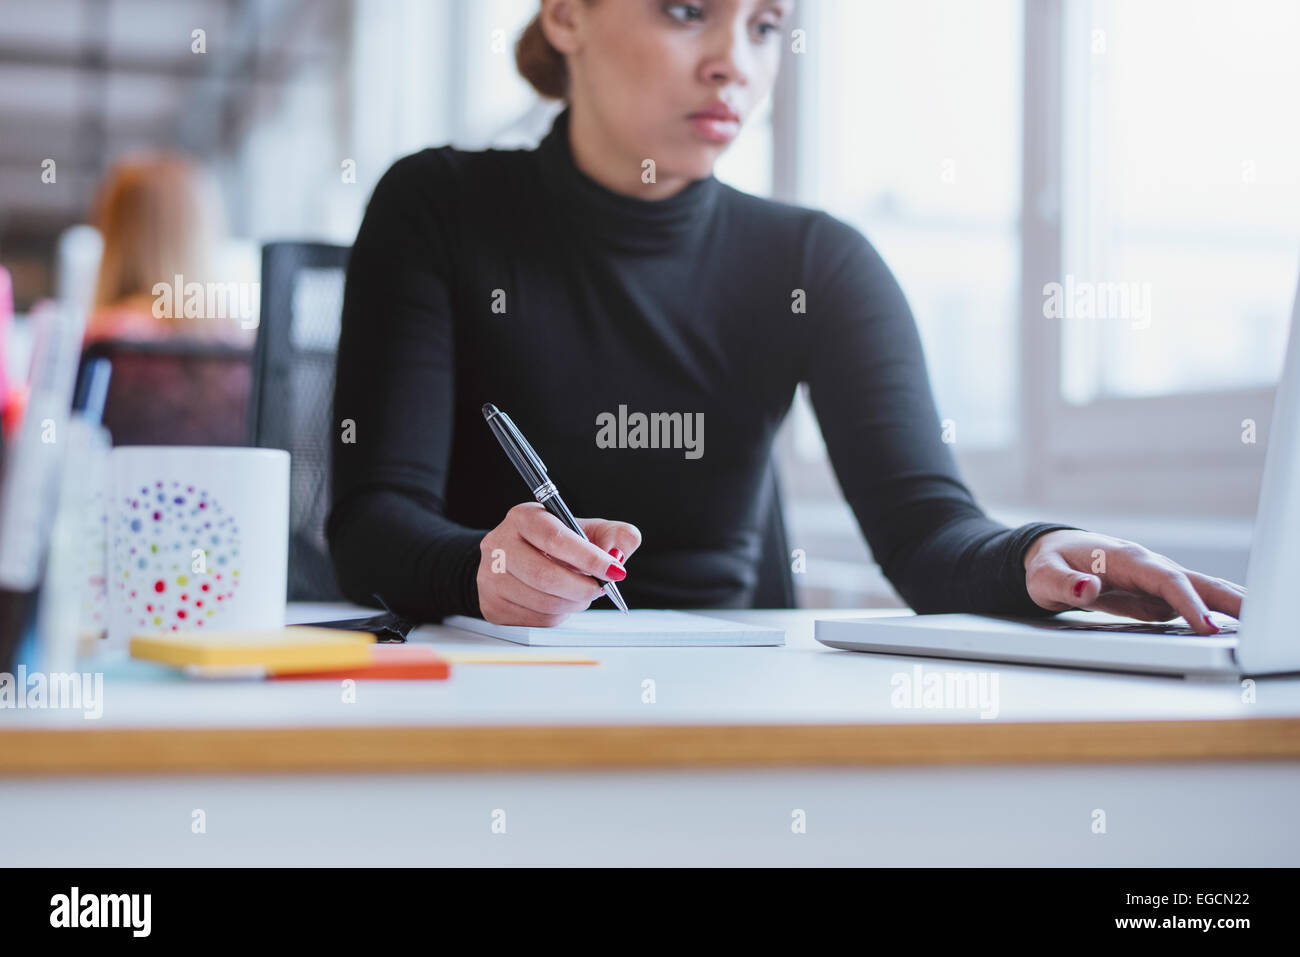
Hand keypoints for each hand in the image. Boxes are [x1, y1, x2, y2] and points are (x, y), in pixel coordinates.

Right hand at [476, 502, 641, 625]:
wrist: (519, 559)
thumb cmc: (559, 544)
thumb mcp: (591, 530)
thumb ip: (616, 536)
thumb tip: (617, 556)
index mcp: (524, 517)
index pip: (556, 539)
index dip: (589, 558)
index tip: (615, 571)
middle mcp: (499, 544)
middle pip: (545, 576)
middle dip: (582, 588)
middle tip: (599, 589)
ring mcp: (490, 576)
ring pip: (542, 602)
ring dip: (572, 603)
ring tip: (580, 593)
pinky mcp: (492, 605)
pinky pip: (536, 620)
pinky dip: (558, 616)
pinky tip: (560, 602)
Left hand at [1023, 529, 1244, 635]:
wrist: (1049, 553)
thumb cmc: (1047, 564)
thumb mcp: (1043, 576)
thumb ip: (1065, 584)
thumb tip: (1089, 588)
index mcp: (1124, 558)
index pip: (1165, 579)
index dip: (1187, 602)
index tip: (1206, 626)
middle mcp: (1148, 565)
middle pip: (1197, 581)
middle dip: (1229, 601)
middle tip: (1261, 624)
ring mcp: (1156, 578)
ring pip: (1202, 590)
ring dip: (1234, 606)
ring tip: (1264, 627)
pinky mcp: (1159, 593)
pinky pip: (1194, 602)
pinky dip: (1219, 612)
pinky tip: (1239, 629)